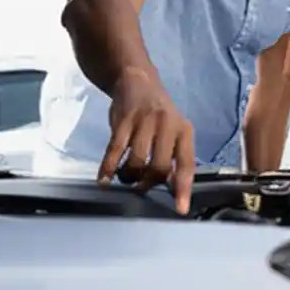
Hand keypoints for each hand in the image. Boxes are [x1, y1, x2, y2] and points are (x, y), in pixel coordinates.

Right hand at [98, 68, 194, 213]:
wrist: (138, 80)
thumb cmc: (158, 114)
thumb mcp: (174, 131)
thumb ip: (174, 156)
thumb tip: (173, 188)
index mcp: (183, 131)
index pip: (186, 164)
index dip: (183, 188)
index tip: (181, 209)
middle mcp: (167, 125)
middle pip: (159, 167)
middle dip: (148, 182)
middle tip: (141, 185)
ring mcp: (144, 122)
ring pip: (137, 161)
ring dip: (129, 176)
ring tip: (125, 177)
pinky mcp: (123, 120)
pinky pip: (115, 150)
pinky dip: (108, 168)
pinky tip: (103, 180)